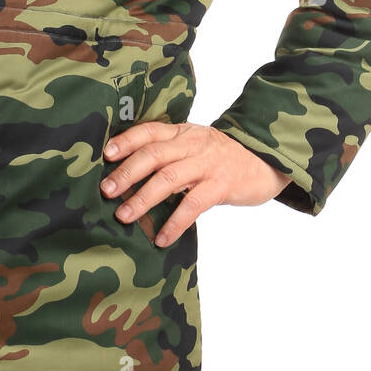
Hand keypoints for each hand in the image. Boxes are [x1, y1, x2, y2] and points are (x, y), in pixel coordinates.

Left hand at [100, 121, 293, 246]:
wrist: (265, 160)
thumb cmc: (221, 156)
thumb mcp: (194, 144)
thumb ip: (169, 152)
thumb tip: (130, 173)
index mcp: (182, 133)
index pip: (149, 131)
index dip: (126, 140)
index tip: (105, 153)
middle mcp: (191, 144)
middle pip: (153, 154)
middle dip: (127, 172)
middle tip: (106, 191)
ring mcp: (207, 164)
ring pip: (169, 178)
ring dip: (143, 198)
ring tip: (124, 216)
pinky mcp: (221, 186)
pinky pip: (193, 204)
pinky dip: (175, 222)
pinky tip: (161, 238)